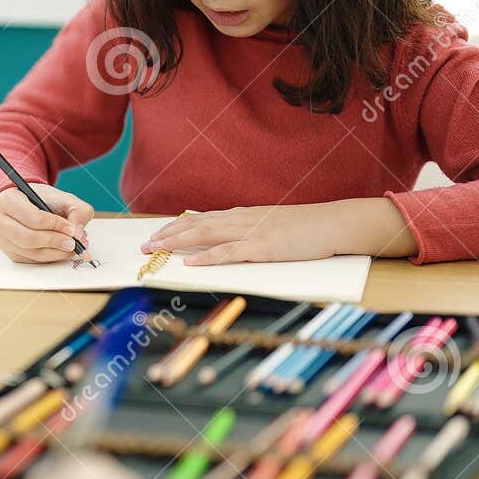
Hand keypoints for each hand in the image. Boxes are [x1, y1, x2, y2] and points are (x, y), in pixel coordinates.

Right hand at [0, 184, 94, 263]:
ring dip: (54, 253)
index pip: (33, 217)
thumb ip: (77, 210)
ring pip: (29, 252)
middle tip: (73, 243)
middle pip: (27, 238)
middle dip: (54, 242)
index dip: (55, 225)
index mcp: (8, 199)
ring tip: (71, 248)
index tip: (72, 229)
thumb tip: (78, 233)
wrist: (28, 205)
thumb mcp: (62, 197)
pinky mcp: (9, 252)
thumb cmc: (43, 200)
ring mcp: (1, 238)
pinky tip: (61, 252)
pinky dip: (48, 258)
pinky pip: (30, 260)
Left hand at [141, 204, 341, 263]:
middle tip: (145, 245)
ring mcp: (252, 233)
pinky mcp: (263, 248)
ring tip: (156, 250)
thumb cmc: (306, 228)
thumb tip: (228, 236)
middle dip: (168, 235)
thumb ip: (249, 228)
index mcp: (244, 215)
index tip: (156, 234)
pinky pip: (229, 252)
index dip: (176, 226)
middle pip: (196, 226)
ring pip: (206, 235)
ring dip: (178, 243)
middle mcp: (242, 220)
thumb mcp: (272, 224)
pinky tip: (190, 262)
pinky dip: (207, 258)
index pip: (202, 219)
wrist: (333, 223)